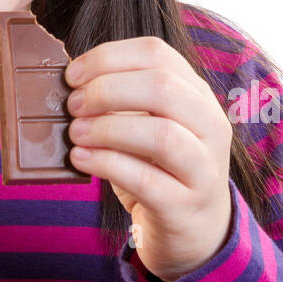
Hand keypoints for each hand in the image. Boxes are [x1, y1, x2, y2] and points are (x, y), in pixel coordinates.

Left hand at [64, 36, 233, 281]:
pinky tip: (81, 160)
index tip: (72, 75)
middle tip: (73, 105)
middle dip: (106, 90)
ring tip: (75, 134)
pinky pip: (145, 179)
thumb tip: (72, 80)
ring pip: (160, 134)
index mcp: (197, 93)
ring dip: (107, 129)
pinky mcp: (186, 205)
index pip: (156, 52)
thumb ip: (123, 99)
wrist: (194, 229)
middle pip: (162, 87)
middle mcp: (210, 125)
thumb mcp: (147, 123)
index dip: (107, 57)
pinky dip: (106, 164)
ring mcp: (204, 167)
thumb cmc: (160, 167)